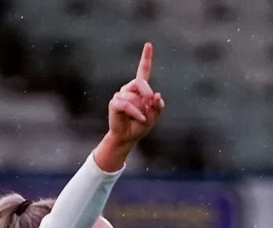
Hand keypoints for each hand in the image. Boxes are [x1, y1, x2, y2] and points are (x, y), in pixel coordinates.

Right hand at [97, 43, 162, 168]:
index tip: (148, 44)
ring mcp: (120, 95)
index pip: (143, 70)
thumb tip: (157, 96)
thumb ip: (158, 107)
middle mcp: (129, 89)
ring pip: (134, 97)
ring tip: (142, 119)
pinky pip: (127, 105)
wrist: (126, 138)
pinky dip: (136, 113)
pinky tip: (141, 119)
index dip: (146, 57)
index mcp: (139, 89)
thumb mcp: (153, 117)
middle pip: (140, 83)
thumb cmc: (140, 126)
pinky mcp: (114, 103)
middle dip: (148, 94)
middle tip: (152, 105)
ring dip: (142, 109)